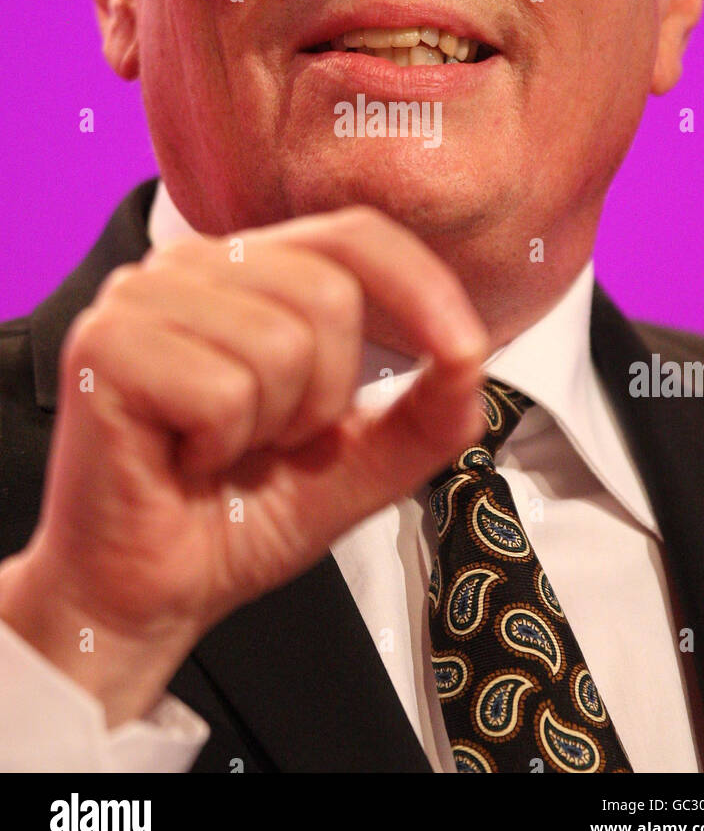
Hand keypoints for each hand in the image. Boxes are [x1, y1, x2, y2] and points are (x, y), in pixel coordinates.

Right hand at [0, 206, 487, 723]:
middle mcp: (191, 264)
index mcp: (248, 269)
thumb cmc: (236, 518)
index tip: (464, 351)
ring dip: (270, 426)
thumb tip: (472, 361)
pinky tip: (182, 461)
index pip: (355, 234)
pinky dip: (220, 446)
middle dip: (326, 396)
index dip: (422, 284)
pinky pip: (223, 388)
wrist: (145, 595)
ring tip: (223, 451)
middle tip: (270, 442)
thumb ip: (424, 415)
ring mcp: (141, 296)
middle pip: (329, 290)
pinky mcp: (105, 344)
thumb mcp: (356, 464)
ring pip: (280, 341)